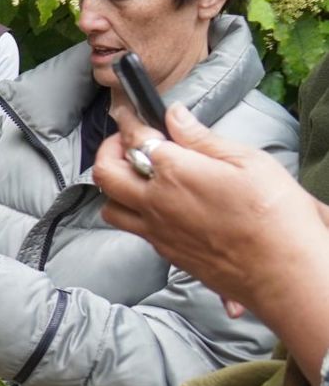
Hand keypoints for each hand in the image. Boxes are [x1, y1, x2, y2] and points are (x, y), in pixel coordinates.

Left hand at [95, 102, 328, 317]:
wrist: (280, 270)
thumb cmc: (273, 214)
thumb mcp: (247, 161)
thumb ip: (202, 139)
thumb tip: (175, 117)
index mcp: (174, 172)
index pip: (136, 139)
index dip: (131, 123)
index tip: (131, 115)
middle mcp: (156, 202)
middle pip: (105, 173)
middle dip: (108, 151)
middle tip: (123, 143)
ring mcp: (156, 230)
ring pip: (111, 207)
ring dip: (115, 188)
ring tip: (134, 176)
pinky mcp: (165, 252)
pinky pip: (133, 230)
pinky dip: (133, 214)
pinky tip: (154, 207)